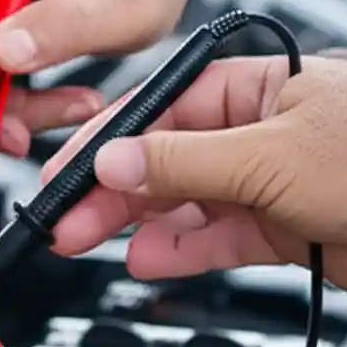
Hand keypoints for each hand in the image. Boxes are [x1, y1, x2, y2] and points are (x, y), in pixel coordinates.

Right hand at [45, 53, 346, 300]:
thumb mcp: (271, 154)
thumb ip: (183, 161)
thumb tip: (114, 159)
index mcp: (252, 88)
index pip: (156, 111)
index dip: (103, 144)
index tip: (60, 173)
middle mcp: (256, 130)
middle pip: (162, 160)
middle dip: (109, 192)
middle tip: (64, 222)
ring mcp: (270, 180)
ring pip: (184, 203)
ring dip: (137, 225)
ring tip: (92, 244)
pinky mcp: (286, 226)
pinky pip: (218, 237)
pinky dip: (181, 250)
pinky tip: (147, 259)